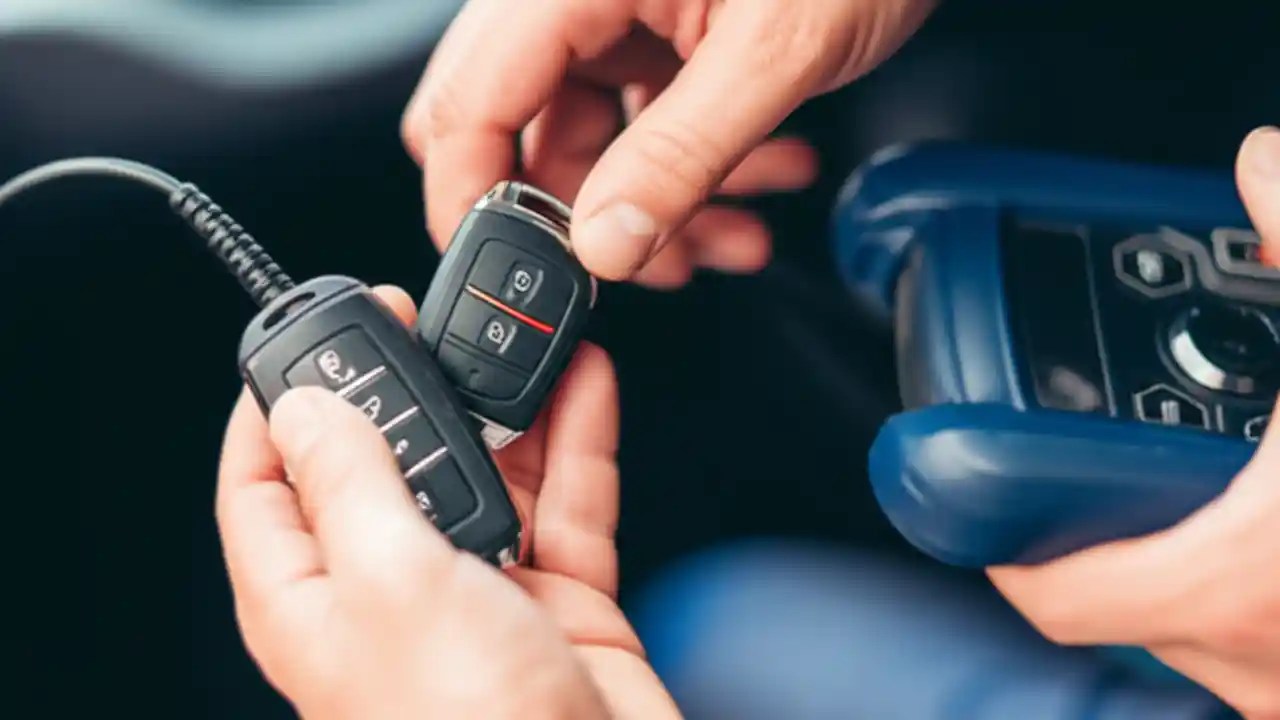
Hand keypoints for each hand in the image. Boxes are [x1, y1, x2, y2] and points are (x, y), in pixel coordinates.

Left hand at [215, 286, 678, 718]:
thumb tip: (304, 406)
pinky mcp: (555, 594)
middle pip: (388, 459)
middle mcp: (390, 589)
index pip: (267, 479)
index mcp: (313, 595)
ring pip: (485, 468)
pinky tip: (582, 387)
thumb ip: (351, 483)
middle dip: (410, 386)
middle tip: (428, 317)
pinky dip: (575, 441)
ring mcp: (477, 590)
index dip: (281, 400)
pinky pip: (563, 500)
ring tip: (521, 337)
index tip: (314, 328)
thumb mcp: (390, 582)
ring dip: (505, 406)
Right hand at [402, 0, 935, 288]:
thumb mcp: (776, 56)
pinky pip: (643, 117)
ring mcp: (618, 8)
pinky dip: (690, 165)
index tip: (503, 278)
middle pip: (521, 128)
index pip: (470, 100)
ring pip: (592, 136)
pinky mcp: (661, 25)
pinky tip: (757, 177)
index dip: (471, 200)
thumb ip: (680, 157)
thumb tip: (603, 246)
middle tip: (639, 264)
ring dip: (656, 203)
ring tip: (735, 233)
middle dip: (581, 215)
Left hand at [989, 128, 1279, 718]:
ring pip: (1195, 637)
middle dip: (1105, 536)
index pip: (1059, 602)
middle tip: (1093, 474)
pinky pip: (1264, 646)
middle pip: (1120, 612)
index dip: (1009, 555)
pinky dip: (1251, 592)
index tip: (988, 511)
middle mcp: (1261, 661)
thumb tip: (1268, 164)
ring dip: (1180, 567)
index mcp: (1235, 585)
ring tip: (1186, 496)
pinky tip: (1275, 531)